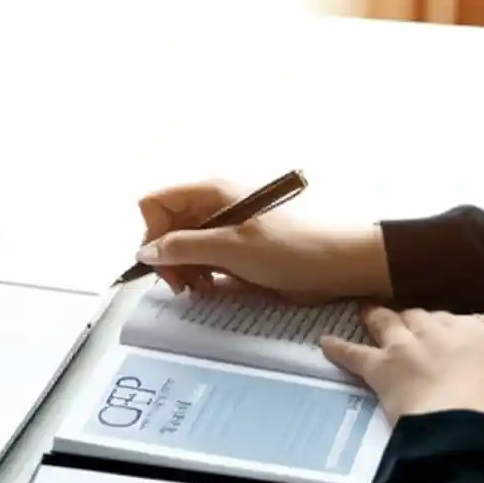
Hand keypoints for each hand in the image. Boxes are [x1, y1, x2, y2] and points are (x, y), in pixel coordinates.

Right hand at [134, 178, 391, 302]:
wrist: (338, 265)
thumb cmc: (289, 248)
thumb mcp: (230, 248)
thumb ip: (183, 248)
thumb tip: (145, 252)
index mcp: (211, 192)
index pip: (157, 203)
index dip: (152, 233)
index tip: (164, 263)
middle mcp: (214, 207)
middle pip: (167, 228)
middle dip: (167, 258)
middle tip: (181, 286)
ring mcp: (225, 230)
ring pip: (183, 248)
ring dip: (184, 271)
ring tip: (199, 289)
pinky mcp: (237, 252)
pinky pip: (204, 261)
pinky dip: (201, 276)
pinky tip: (212, 289)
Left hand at [319, 306, 483, 426]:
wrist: (464, 413)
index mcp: (474, 330)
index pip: (458, 319)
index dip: (450, 324)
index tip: (446, 327)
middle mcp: (437, 330)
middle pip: (419, 315)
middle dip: (411, 313)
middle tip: (403, 313)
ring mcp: (406, 345)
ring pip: (386, 322)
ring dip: (374, 314)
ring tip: (364, 308)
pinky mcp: (381, 367)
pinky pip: (353, 354)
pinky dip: (338, 348)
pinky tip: (324, 342)